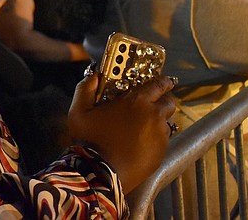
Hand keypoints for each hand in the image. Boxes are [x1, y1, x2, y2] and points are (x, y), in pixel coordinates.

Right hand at [67, 72, 175, 192]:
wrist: (102, 173)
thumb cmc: (90, 141)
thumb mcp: (79, 111)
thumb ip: (85, 88)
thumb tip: (93, 75)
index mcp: (137, 101)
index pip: (158, 84)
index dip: (161, 81)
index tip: (162, 81)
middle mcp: (154, 116)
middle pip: (168, 102)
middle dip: (163, 99)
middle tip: (153, 101)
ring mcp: (160, 136)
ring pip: (167, 122)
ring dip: (159, 119)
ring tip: (145, 123)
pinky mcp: (161, 152)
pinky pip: (164, 139)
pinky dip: (156, 137)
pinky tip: (142, 140)